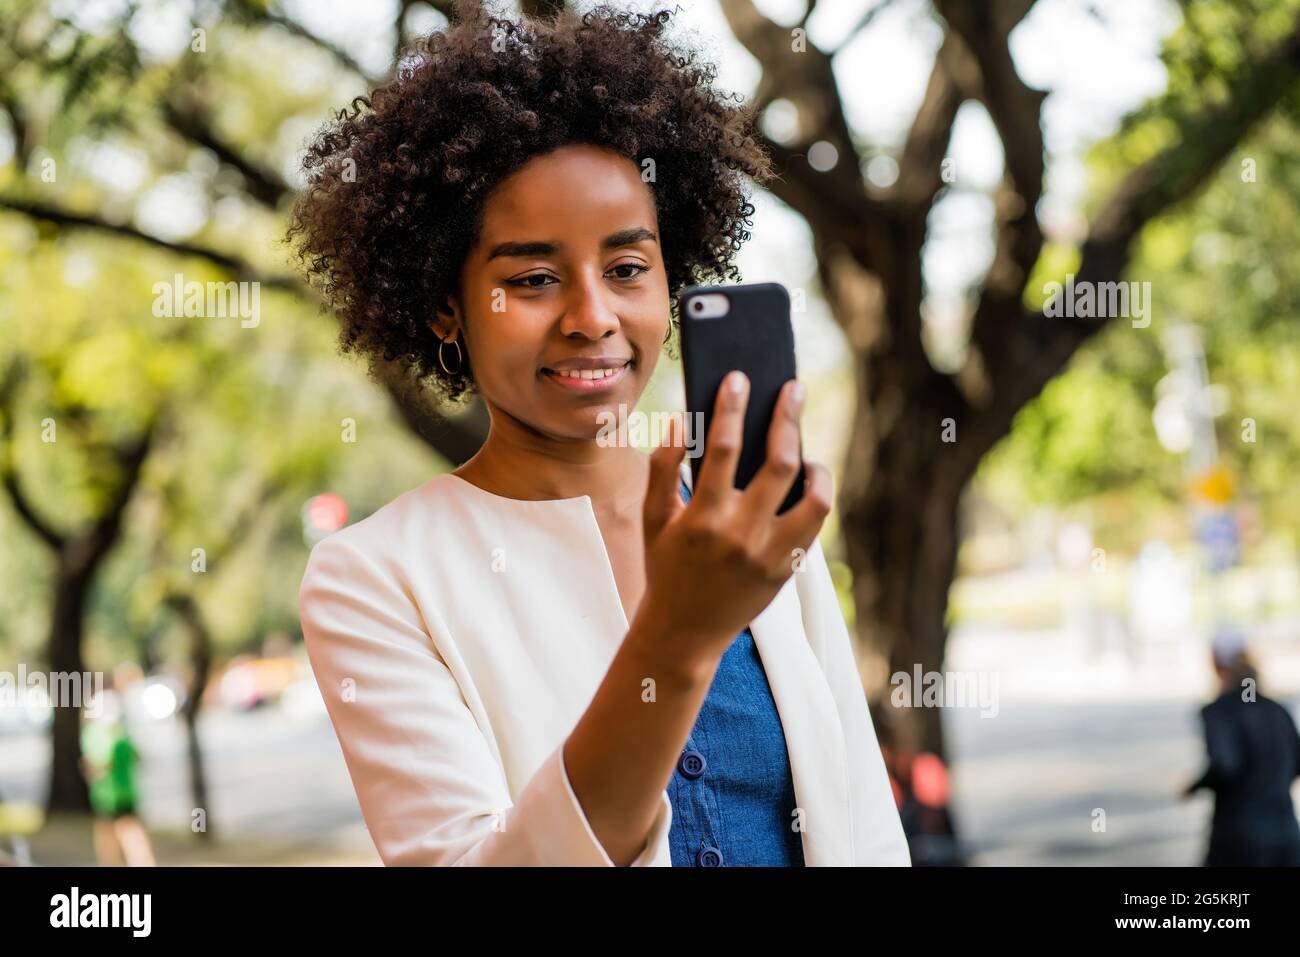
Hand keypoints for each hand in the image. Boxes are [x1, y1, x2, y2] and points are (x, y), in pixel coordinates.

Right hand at [635, 371, 831, 665]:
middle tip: (793, 389)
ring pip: (812, 497)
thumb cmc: (665, 568)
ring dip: (814, 462)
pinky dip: (815, 495)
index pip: (723, 449)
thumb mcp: (653, 520)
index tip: (738, 379)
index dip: (731, 408)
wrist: (685, 632)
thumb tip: (683, 421)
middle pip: (779, 463)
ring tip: (806, 445)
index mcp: (701, 519)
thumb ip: (663, 468)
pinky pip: (814, 523)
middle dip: (788, 418)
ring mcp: (769, 555)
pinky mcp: (787, 569)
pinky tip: (806, 478)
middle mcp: (740, 536)